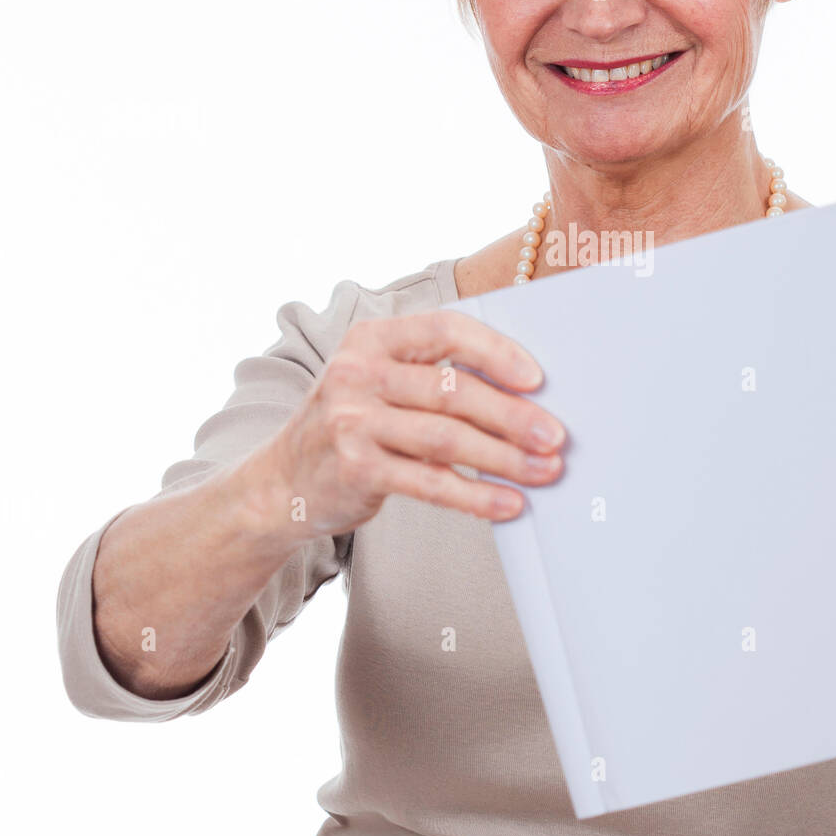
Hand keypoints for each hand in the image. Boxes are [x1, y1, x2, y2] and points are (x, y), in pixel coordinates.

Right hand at [256, 309, 566, 538]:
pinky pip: (431, 484)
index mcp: (371, 339)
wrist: (279, 484)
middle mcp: (356, 374)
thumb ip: (432, 376)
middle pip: (453, 390)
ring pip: (448, 439)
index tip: (537, 379)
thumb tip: (523, 394)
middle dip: (514, 415)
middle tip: (556, 437)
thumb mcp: (377, 383)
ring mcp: (351, 422)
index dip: (496, 352)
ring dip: (506, 458)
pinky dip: (476, 496)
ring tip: (545, 472)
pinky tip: (509, 504)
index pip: (444, 331)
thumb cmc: (349, 426)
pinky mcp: (356, 469)